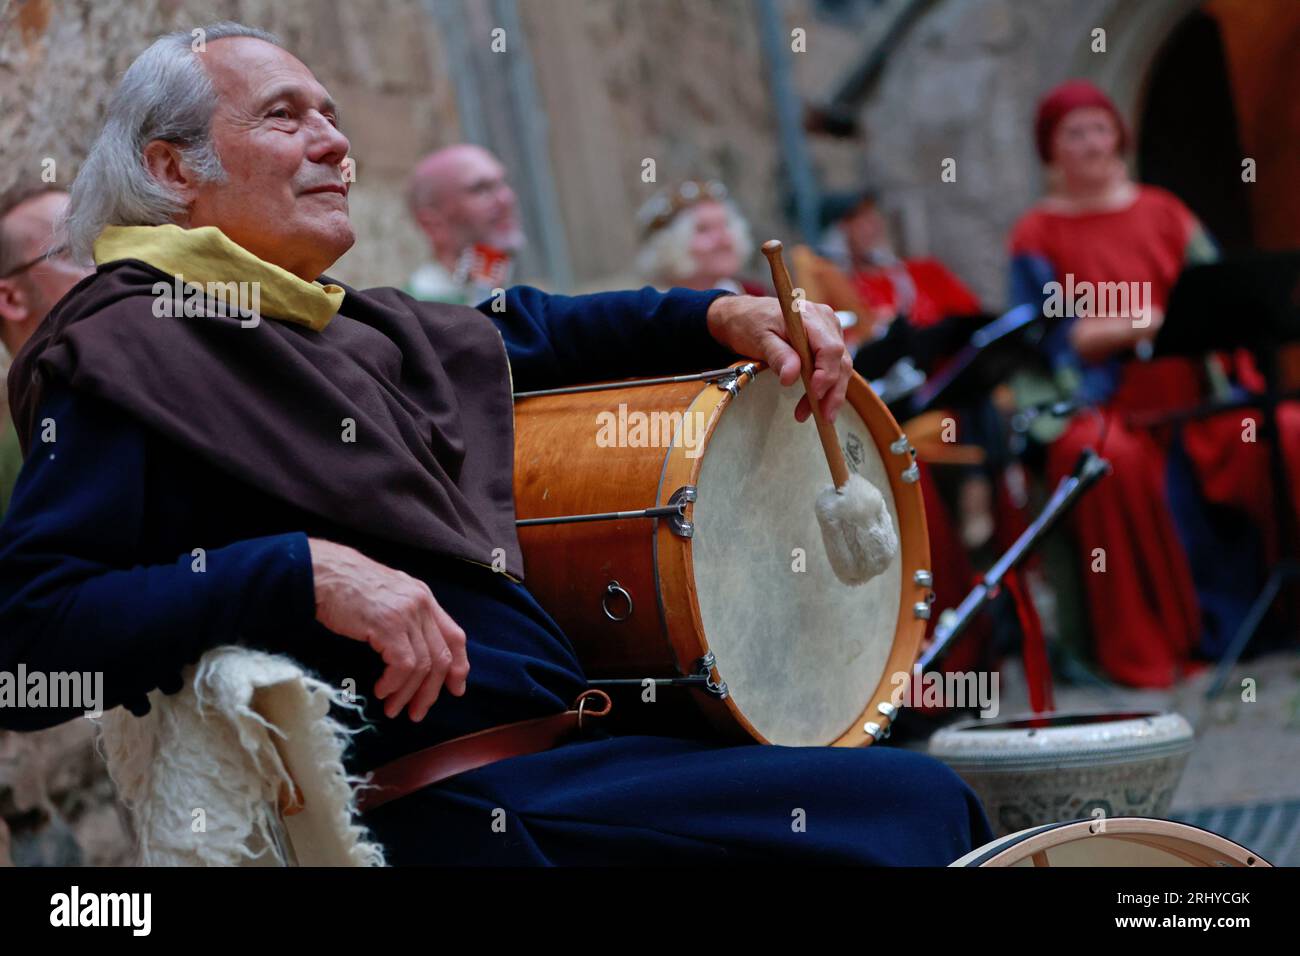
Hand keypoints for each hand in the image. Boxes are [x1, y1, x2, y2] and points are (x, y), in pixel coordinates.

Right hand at [307, 538, 468, 720]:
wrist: (322, 572)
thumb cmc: (345, 587)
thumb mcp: (386, 596)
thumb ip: (404, 616)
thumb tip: (411, 652)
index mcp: (424, 597)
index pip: (455, 636)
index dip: (459, 666)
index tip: (455, 689)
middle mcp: (421, 604)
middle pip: (442, 657)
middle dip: (431, 691)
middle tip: (417, 712)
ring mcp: (407, 613)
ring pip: (423, 665)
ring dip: (408, 693)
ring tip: (393, 708)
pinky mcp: (389, 624)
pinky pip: (404, 664)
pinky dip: (395, 683)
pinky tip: (381, 690)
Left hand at [706, 294, 851, 422]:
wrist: (744, 315)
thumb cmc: (750, 323)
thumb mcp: (759, 340)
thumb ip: (778, 356)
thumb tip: (792, 377)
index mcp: (810, 316)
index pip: (830, 348)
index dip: (826, 374)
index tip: (814, 394)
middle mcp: (826, 321)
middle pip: (840, 361)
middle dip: (832, 392)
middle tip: (823, 417)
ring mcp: (829, 332)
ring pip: (840, 367)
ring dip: (829, 395)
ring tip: (812, 415)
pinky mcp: (826, 343)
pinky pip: (833, 367)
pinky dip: (825, 388)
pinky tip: (814, 405)